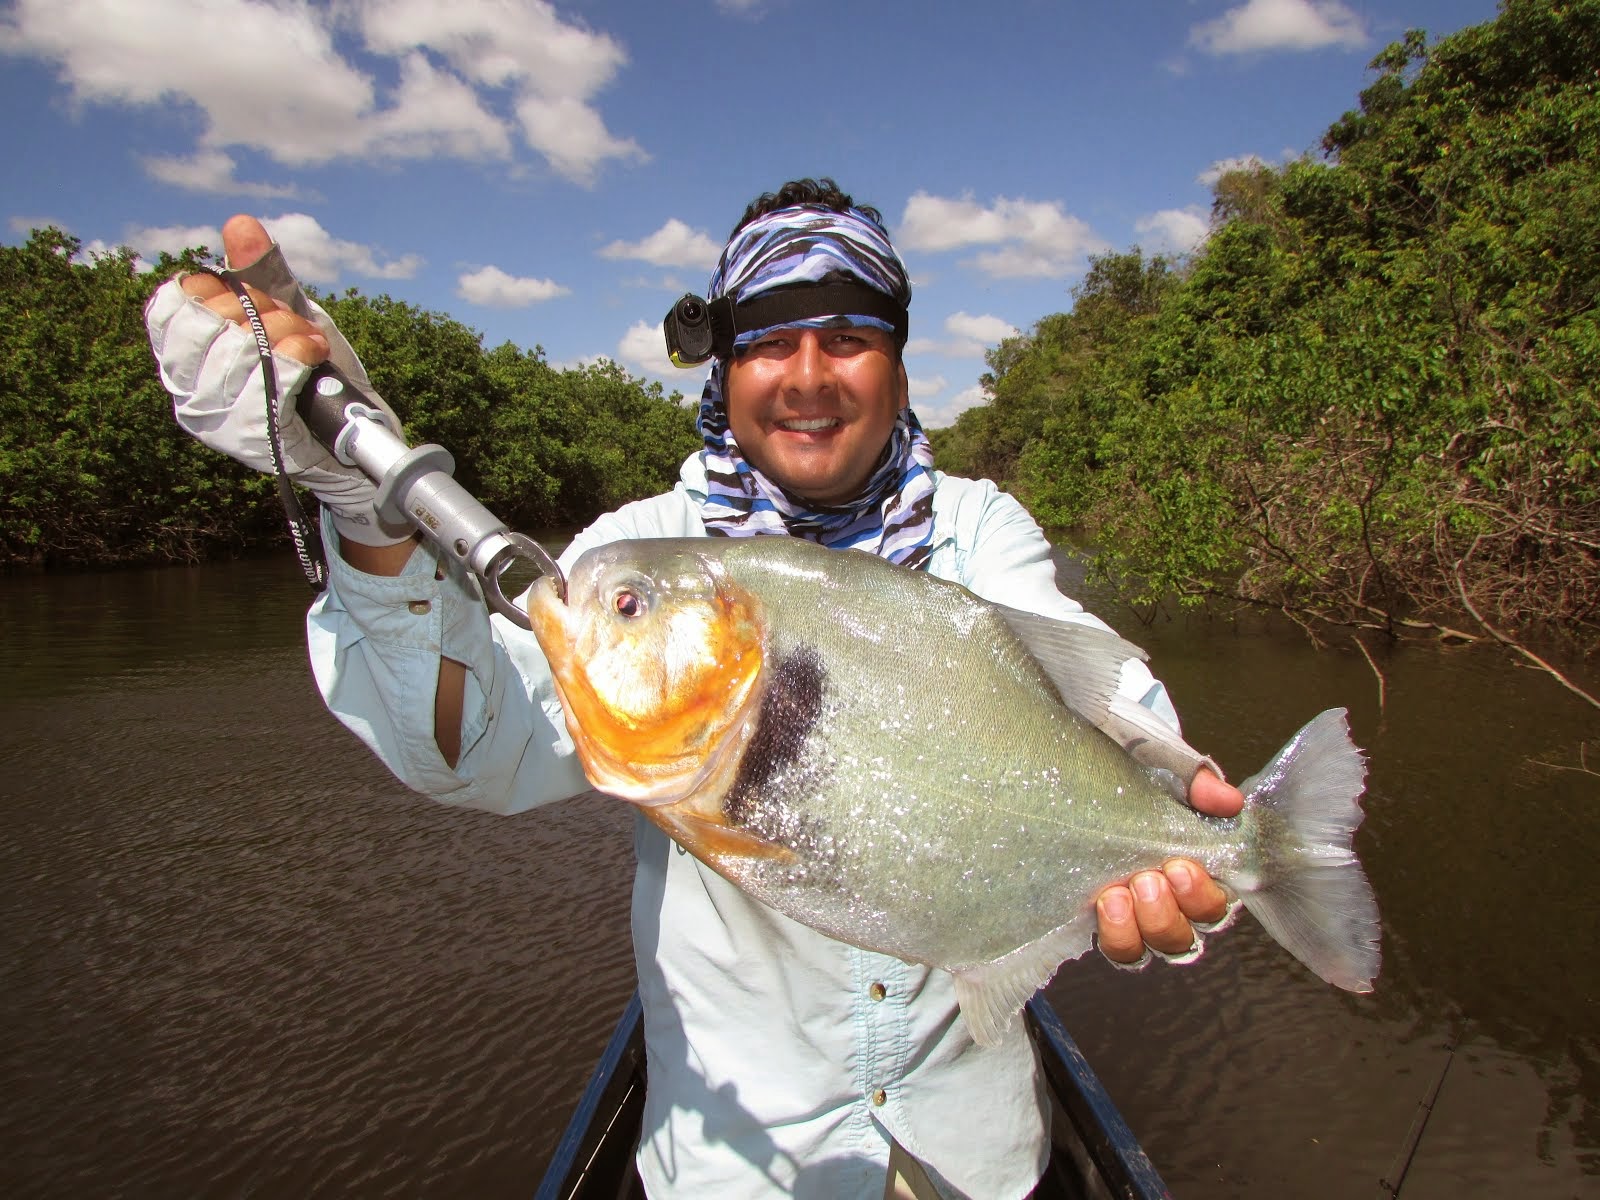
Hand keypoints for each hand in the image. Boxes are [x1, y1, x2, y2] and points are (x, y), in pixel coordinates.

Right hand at [145, 214, 411, 545]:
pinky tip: (313, 354)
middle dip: (257, 309)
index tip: (258, 299)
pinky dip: (296, 357)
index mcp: (184, 359)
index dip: (218, 289)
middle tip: (291, 323)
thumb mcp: (289, 314)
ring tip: (309, 343)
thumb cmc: (317, 376)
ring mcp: (217, 421)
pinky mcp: (252, 441)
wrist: (357, 434)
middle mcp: (188, 392)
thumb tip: (240, 224)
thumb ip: (262, 273)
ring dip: (284, 334)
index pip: (171, 305)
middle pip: (203, 323)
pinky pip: (266, 384)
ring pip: (236, 351)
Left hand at [1095, 766, 1243, 964]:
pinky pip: (1119, 948)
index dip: (1202, 896)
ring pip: (1153, 948)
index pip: (1216, 904)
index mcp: (1194, 867)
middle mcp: (1169, 900)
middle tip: (1149, 879)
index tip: (1181, 867)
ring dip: (1141, 927)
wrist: (1084, 749)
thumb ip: (1198, 781)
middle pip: (1185, 938)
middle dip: (1168, 913)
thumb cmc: (1130, 759)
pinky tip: (1104, 903)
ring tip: (1118, 894)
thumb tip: (1229, 802)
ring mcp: (1135, 913)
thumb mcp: (1162, 760)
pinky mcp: (1102, 917)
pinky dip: (1115, 933)